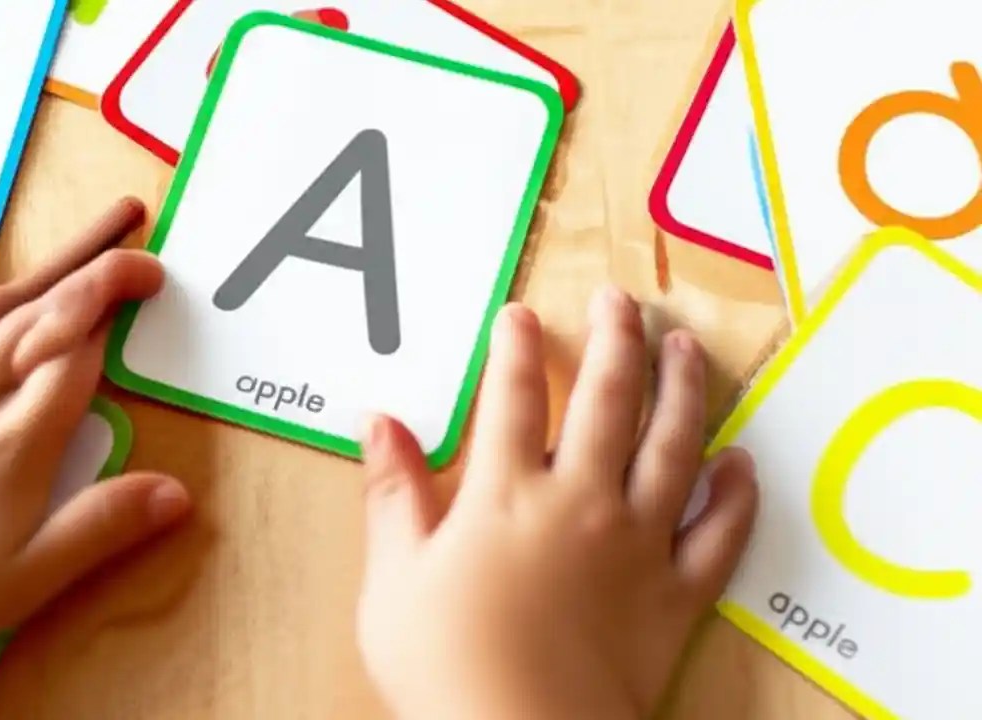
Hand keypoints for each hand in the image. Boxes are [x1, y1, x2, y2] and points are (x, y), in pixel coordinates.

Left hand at [0, 198, 191, 716]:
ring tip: (87, 238)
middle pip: (43, 316)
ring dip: (40, 268)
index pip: (77, 356)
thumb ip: (99, 528)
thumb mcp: (24, 579)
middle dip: (96, 275)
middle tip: (137, 244)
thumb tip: (175, 491)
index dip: (116, 312)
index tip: (151, 283)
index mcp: (17, 440)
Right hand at [356, 290, 757, 719]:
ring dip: (682, 389)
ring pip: (672, 446)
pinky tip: (739, 461)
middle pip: (606, 400)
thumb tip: (379, 423)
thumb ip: (392, 494)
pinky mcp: (675, 594)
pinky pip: (719, 533)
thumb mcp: (394, 578)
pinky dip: (735, 495)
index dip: (515, 347)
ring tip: (686, 347)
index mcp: (505, 494)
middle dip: (615, 340)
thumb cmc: (446, 666)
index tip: (520, 314)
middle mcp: (579, 501)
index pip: (512, 397)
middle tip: (621, 301)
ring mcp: (636, 544)